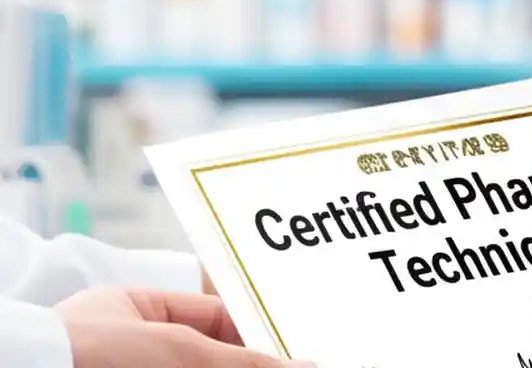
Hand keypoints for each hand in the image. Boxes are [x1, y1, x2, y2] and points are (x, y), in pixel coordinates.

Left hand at [55, 287, 312, 367]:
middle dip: (245, 363)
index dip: (257, 336)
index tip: (293, 355)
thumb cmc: (85, 356)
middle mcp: (129, 345)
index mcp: (135, 309)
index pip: (215, 317)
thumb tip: (305, 366)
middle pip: (208, 354)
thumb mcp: (176, 352)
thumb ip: (243, 361)